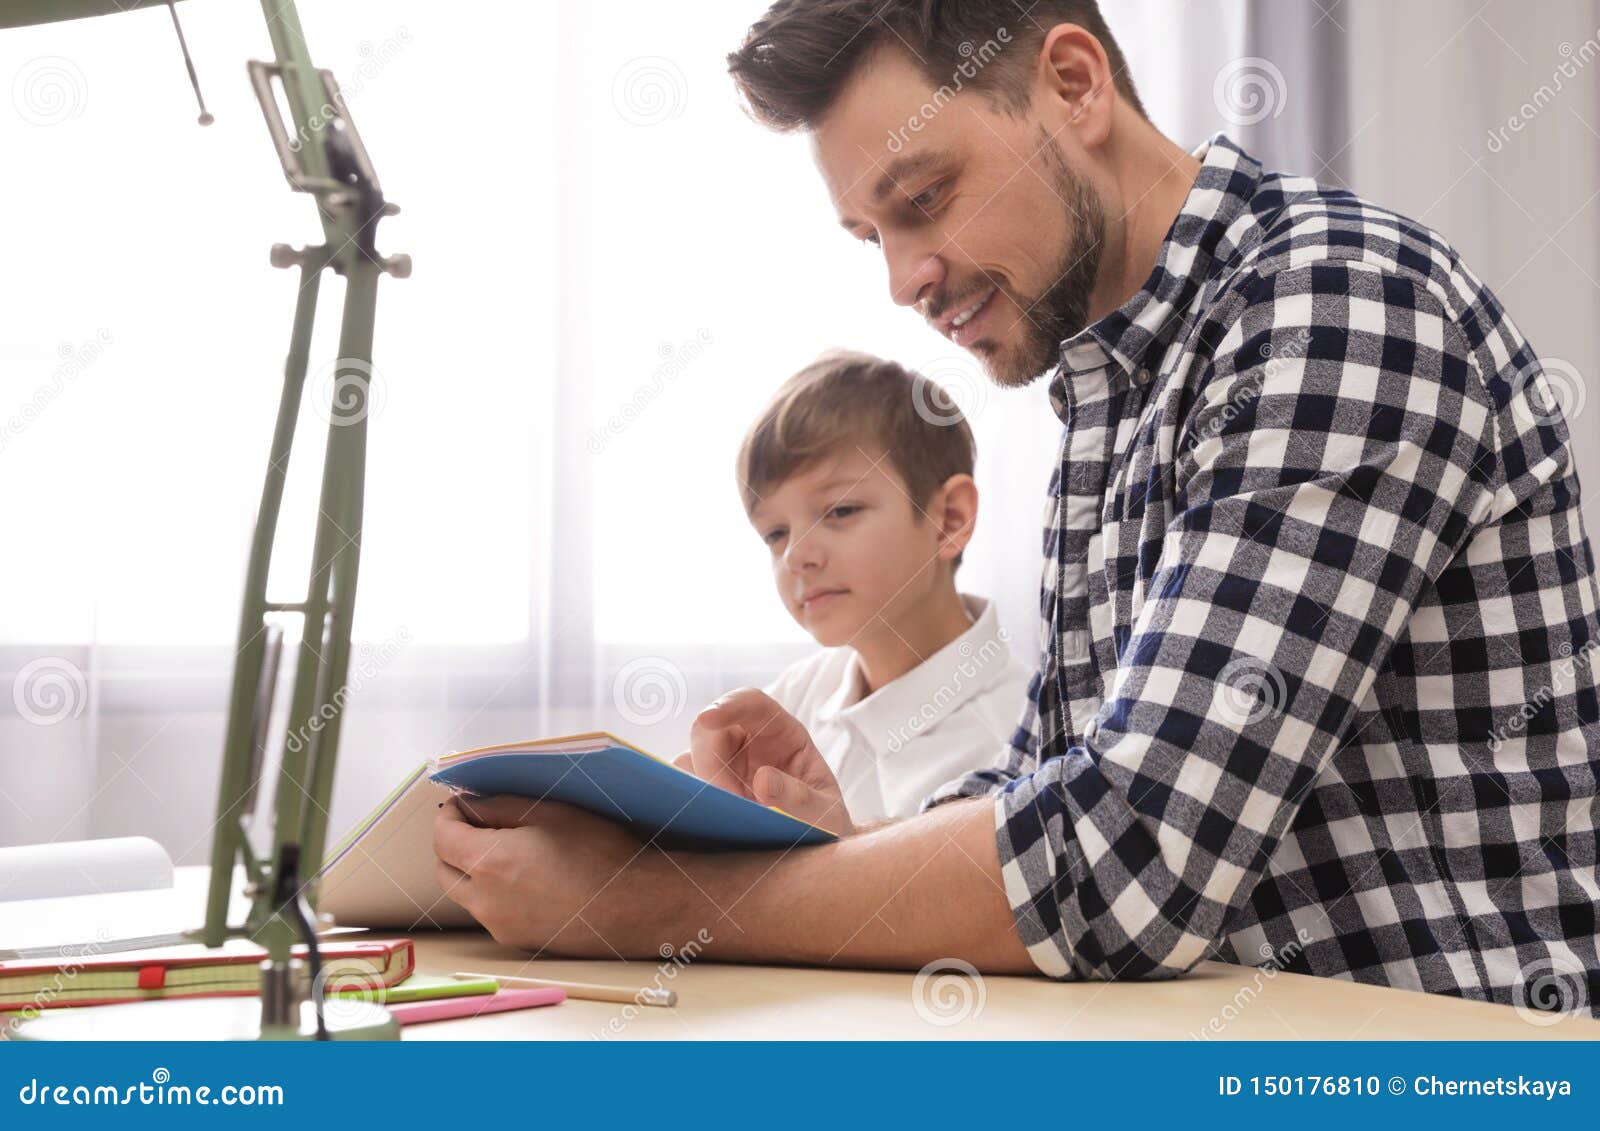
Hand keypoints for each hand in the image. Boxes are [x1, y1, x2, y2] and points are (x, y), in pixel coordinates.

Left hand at [432, 794, 664, 954]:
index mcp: (490, 863)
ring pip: (466, 895)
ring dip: (472, 871)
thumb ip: (500, 807)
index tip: (461, 804)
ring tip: (506, 852)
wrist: (635, 905)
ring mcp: (500, 926)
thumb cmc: (600, 853)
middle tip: (477, 825)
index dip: (448, 816)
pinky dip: (494, 894)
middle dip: (453, 844)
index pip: (442, 838)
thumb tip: (469, 806)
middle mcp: (486, 900)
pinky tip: (527, 880)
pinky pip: (490, 913)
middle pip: (445, 870)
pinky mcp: (517, 941)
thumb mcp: (551, 813)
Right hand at [680, 687, 853, 835]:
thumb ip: (801, 799)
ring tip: (727, 819)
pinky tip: (709, 821)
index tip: (708, 718)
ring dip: (699, 785)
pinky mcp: (709, 790)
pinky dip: (688, 800)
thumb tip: (763, 780)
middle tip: (727, 802)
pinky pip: (684, 785)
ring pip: (691, 757)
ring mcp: (725, 765)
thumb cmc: (824, 829)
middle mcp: (749, 742)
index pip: (751, 703)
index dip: (729, 704)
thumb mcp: (824, 816)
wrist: (813, 859)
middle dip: (710, 762)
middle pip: (711, 729)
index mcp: (783, 733)